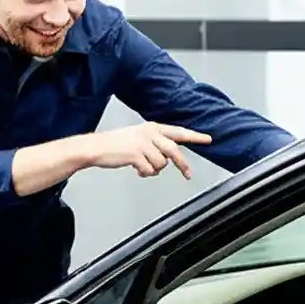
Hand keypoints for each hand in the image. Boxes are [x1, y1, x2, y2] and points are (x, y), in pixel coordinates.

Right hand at [86, 122, 211, 178]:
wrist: (96, 148)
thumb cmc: (117, 145)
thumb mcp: (139, 138)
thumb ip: (156, 145)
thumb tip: (169, 159)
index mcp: (152, 128)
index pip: (178, 132)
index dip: (194, 136)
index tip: (208, 139)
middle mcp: (149, 133)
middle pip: (174, 151)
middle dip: (182, 165)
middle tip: (188, 175)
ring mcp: (143, 143)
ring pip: (161, 164)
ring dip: (153, 170)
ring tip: (142, 167)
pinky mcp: (136, 154)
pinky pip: (150, 170)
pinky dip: (145, 173)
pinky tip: (136, 169)